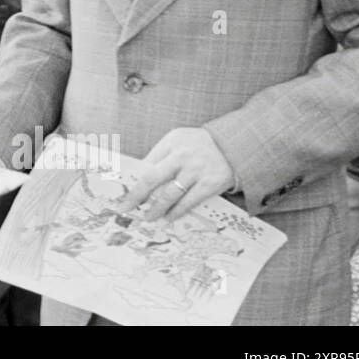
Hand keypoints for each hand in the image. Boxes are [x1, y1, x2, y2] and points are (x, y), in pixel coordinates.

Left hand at [115, 127, 236, 221]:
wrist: (236, 145)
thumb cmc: (201, 145)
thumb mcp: (180, 140)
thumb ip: (163, 155)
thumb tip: (142, 177)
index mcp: (171, 141)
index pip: (146, 163)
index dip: (133, 179)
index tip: (123, 192)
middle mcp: (181, 155)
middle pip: (151, 178)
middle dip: (136, 195)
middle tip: (125, 207)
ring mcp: (195, 170)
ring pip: (169, 194)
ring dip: (155, 209)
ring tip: (147, 217)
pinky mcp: (209, 184)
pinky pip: (188, 202)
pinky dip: (176, 212)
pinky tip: (168, 218)